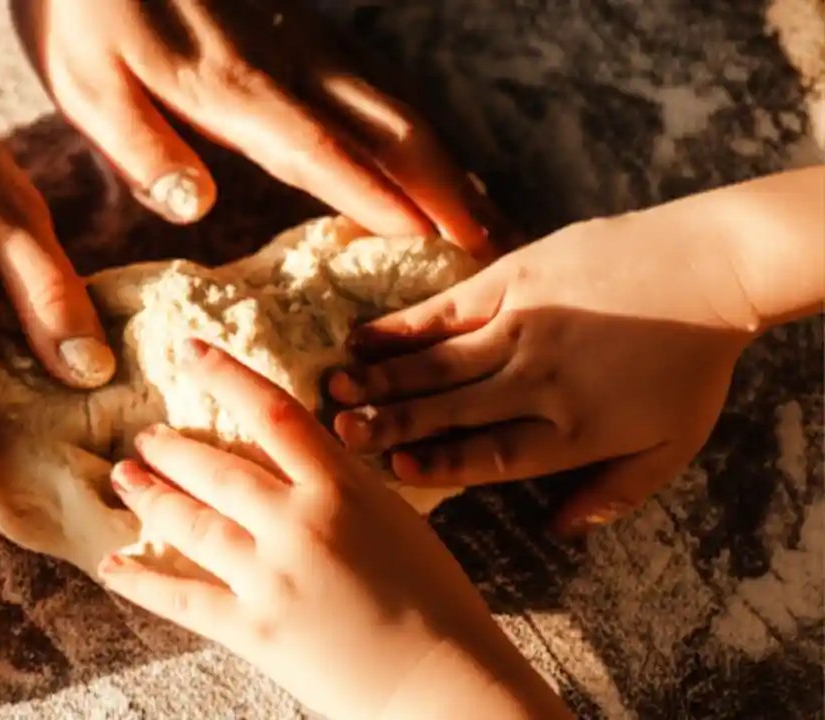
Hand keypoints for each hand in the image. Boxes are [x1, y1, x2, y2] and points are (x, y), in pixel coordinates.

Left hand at [12, 0, 508, 258]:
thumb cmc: (79, 7)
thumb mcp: (83, 83)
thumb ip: (140, 148)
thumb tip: (198, 207)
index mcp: (233, 90)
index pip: (325, 154)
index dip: (382, 205)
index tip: (438, 254)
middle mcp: (287, 66)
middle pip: (391, 132)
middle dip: (447, 197)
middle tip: (495, 257)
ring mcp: (303, 45)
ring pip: (400, 108)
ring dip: (450, 168)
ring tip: (489, 223)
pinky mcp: (301, 33)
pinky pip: (382, 88)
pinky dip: (423, 134)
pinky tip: (437, 161)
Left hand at [100, 340, 567, 719]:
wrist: (442, 683)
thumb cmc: (436, 602)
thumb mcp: (396, 520)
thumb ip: (343, 485)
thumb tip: (302, 457)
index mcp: (341, 488)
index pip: (272, 411)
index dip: (225, 374)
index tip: (189, 349)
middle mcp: (299, 523)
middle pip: (216, 468)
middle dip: (171, 449)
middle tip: (144, 437)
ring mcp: (271, 577)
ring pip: (190, 523)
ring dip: (150, 497)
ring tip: (124, 478)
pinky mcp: (254, 630)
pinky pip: (182, 598)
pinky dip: (140, 581)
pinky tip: (113, 565)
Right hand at [328, 213, 759, 536]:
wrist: (710, 267)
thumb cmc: (691, 362)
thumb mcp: (670, 445)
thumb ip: (612, 493)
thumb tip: (560, 532)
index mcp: (572, 429)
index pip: (489, 455)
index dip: (437, 463)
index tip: (393, 467)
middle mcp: (538, 382)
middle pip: (451, 410)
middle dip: (388, 423)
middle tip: (337, 432)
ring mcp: (524, 326)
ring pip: (438, 362)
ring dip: (383, 378)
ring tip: (333, 388)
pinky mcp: (516, 279)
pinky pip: (448, 308)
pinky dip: (403, 326)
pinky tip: (363, 336)